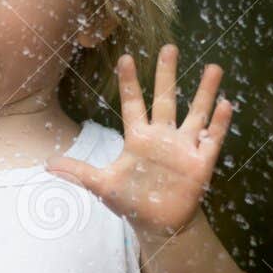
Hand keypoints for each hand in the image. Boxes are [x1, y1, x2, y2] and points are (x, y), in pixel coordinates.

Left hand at [47, 44, 232, 239]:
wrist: (160, 225)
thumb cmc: (132, 202)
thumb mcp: (103, 185)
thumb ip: (78, 171)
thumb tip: (46, 164)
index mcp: (138, 138)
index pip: (133, 103)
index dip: (129, 82)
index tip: (126, 57)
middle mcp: (162, 136)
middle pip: (166, 98)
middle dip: (167, 74)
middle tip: (169, 47)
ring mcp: (183, 147)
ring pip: (196, 113)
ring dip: (205, 92)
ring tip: (214, 67)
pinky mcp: (201, 162)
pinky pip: (212, 138)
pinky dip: (220, 122)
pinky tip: (226, 103)